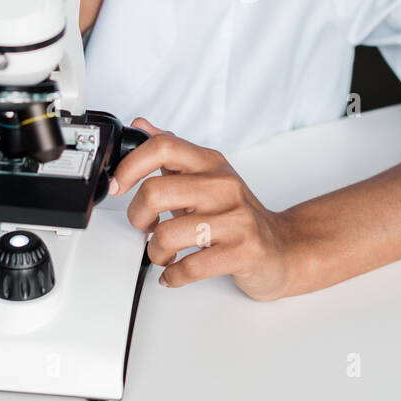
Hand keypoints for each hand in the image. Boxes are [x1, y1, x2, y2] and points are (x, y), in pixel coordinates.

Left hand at [111, 118, 296, 300]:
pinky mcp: (243, 251)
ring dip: (155, 252)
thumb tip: (141, 125)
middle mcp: (224, 186)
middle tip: (145, 227)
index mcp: (211, 163)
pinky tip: (175, 273)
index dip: (130, 165)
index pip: (163, 146)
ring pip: (168, 233)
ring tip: (163, 253)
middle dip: (138, 217)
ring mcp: (236, 219)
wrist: (283, 247)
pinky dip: (173, 275)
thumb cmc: (237, 213)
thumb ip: (173, 152)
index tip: (117, 185)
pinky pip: (191, 267)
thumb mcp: (206, 175)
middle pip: (155, 192)